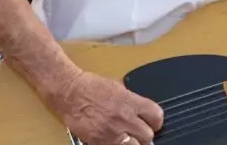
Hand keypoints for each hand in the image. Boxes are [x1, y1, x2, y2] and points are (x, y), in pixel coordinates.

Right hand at [47, 71, 163, 144]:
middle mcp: (124, 118)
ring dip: (133, 143)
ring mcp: (111, 132)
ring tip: (129, 139)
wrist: (70, 92)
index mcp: (131, 102)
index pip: (156, 116)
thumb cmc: (92, 87)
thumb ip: (133, 102)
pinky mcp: (99, 142)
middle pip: (148, 135)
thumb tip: (142, 114)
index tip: (153, 123)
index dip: (156, 121)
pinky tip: (115, 141)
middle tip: (140, 133)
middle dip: (145, 135)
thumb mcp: (120, 88)